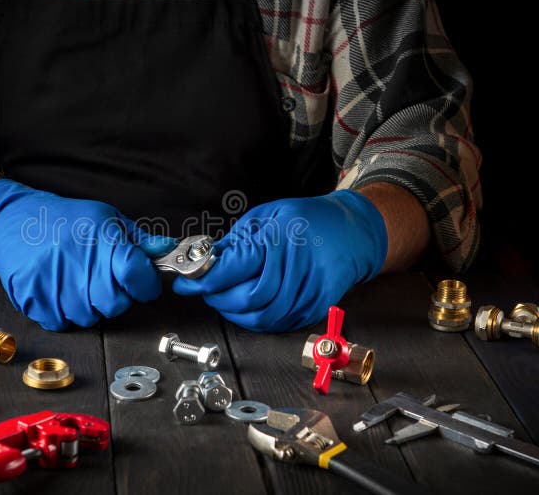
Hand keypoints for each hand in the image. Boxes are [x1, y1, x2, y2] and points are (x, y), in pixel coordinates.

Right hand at [0, 179, 176, 329]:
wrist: (11, 221)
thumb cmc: (63, 220)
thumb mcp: (105, 218)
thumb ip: (139, 240)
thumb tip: (169, 249)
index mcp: (101, 238)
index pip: (136, 273)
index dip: (146, 284)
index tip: (142, 283)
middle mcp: (77, 260)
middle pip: (115, 304)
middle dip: (117, 298)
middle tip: (105, 282)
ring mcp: (53, 281)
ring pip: (89, 317)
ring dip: (89, 307)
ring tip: (78, 283)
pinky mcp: (32, 297)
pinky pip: (61, 322)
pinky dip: (63, 313)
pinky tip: (59, 291)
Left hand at [173, 190, 387, 331]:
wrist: (354, 232)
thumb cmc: (309, 219)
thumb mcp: (267, 216)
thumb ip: (236, 240)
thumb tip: (205, 260)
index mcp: (281, 238)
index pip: (234, 268)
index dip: (203, 280)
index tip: (184, 282)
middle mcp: (297, 266)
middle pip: (247, 299)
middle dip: (217, 299)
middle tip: (204, 290)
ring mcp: (310, 289)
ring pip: (263, 317)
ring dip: (234, 313)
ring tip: (223, 298)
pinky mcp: (317, 305)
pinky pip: (280, 323)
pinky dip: (256, 320)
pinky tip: (247, 307)